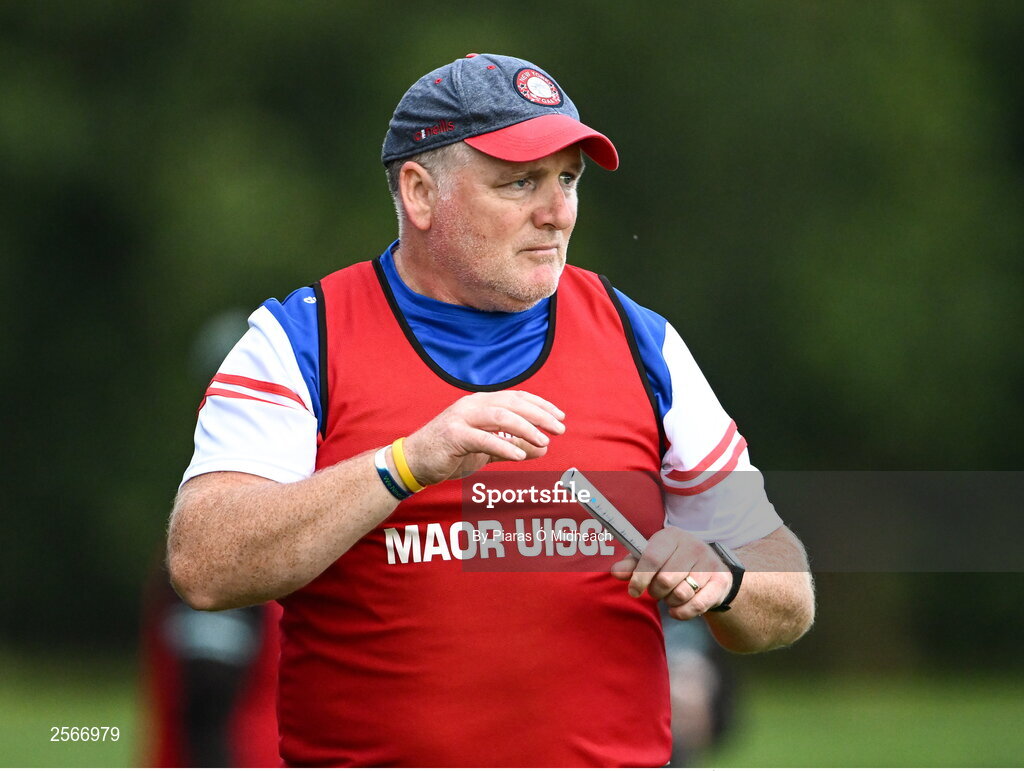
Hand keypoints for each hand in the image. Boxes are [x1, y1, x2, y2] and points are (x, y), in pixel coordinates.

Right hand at [402, 390, 565, 485]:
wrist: (415, 462)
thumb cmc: (451, 453)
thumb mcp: (487, 450)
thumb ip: (513, 447)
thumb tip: (544, 448)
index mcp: (481, 403)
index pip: (516, 397)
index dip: (540, 405)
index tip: (560, 416)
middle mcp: (472, 404)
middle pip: (512, 403)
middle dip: (539, 414)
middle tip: (559, 429)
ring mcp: (461, 418)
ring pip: (500, 416)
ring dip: (525, 428)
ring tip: (544, 441)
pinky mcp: (453, 435)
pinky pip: (483, 439)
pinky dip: (504, 446)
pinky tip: (520, 455)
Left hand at [610, 527, 731, 619]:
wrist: (711, 567)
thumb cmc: (673, 561)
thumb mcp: (652, 558)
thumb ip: (632, 565)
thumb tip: (616, 571)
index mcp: (672, 536)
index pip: (652, 558)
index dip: (639, 578)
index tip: (633, 591)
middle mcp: (693, 546)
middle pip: (665, 580)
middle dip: (656, 591)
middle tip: (657, 590)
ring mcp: (709, 563)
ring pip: (681, 593)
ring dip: (670, 601)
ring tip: (670, 595)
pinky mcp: (721, 581)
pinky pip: (697, 605)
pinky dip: (682, 612)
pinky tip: (677, 608)